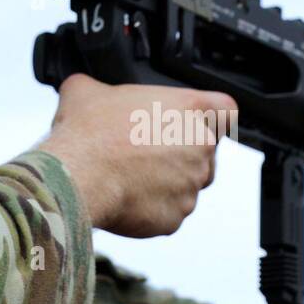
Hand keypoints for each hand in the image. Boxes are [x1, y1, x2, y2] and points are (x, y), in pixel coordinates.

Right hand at [39, 73, 236, 236]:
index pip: (225, 110)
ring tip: (128, 174)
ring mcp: (190, 185)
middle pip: (203, 150)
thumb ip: (100, 87)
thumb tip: (88, 89)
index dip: (212, 116)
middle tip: (143, 149)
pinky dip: (150, 206)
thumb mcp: (86, 89)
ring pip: (186, 183)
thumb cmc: (89, 133)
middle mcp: (199, 146)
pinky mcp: (176, 217)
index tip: (195, 122)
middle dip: (178, 152)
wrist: (78, 177)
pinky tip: (124, 195)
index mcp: (187, 108)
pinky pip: (168, 211)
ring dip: (165, 181)